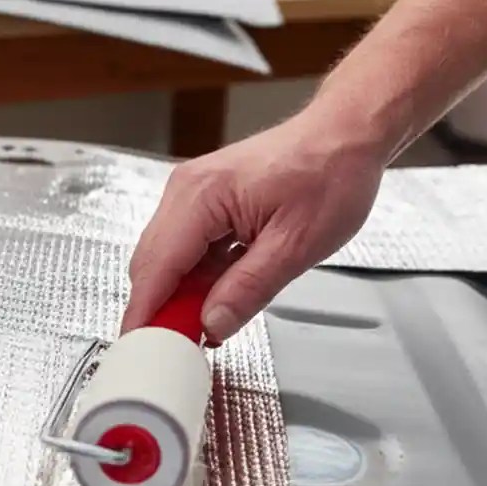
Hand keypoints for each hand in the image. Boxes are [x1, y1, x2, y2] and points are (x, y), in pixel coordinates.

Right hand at [120, 113, 386, 343]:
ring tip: (207, 325)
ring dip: (181, 294)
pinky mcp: (204, 200)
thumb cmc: (330, 174)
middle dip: (162, 308)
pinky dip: (196, 277)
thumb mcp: (296, 245)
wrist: (344, 134)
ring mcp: (192, 193)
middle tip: (182, 348)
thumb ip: (249, 288)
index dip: (146, 313)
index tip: (142, 350)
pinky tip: (219, 295)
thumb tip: (212, 325)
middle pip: (152, 264)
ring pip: (166, 258)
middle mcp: (186, 190)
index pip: (157, 267)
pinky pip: (186, 248)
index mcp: (202, 196)